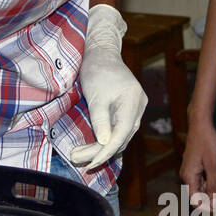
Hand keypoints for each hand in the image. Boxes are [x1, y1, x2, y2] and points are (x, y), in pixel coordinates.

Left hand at [72, 4, 147, 171]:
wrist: (102, 53)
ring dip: (102, 147)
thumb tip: (104, 143)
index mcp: (133, 101)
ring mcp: (135, 108)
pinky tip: (94, 147)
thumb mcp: (95, 95)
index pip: (121, 133)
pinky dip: (107, 138)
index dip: (106, 151)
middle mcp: (138, 107)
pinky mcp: (128, 108)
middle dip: (100, 151)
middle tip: (76, 158)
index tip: (90, 163)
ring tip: (80, 155)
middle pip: (121, 137)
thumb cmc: (97, 71)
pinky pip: (120, 128)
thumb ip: (100, 119)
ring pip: (121, 135)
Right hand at [180, 117, 215, 199]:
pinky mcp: (195, 165)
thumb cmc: (206, 142)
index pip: (195, 200)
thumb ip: (213, 185)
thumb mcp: (212, 165)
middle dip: (211, 200)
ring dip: (212, 191)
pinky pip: (202, 179)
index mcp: (188, 176)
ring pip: (201, 187)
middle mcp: (187, 175)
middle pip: (197, 195)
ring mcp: (190, 170)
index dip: (206, 207)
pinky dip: (211, 182)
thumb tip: (215, 202)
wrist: (200, 124)